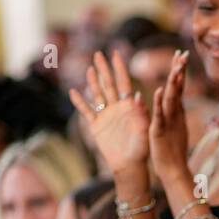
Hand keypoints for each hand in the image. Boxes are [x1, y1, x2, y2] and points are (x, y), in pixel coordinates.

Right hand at [69, 50, 150, 175]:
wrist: (130, 165)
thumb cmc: (142, 149)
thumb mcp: (145, 129)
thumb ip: (142, 113)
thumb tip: (136, 96)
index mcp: (129, 106)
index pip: (124, 83)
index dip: (120, 68)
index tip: (116, 54)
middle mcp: (116, 108)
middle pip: (109, 84)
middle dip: (104, 69)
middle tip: (99, 54)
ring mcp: (106, 116)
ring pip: (97, 94)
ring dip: (93, 82)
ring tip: (90, 68)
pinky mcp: (97, 126)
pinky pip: (86, 111)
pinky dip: (80, 102)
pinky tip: (73, 91)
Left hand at [147, 50, 192, 186]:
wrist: (173, 170)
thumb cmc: (172, 150)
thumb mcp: (173, 126)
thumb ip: (172, 112)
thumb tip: (171, 98)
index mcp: (176, 111)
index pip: (178, 87)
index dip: (180, 71)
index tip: (181, 54)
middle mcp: (174, 114)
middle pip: (177, 88)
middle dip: (180, 70)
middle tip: (183, 53)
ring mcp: (168, 121)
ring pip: (171, 98)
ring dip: (173, 82)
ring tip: (176, 66)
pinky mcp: (159, 131)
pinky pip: (159, 115)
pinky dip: (159, 102)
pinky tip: (159, 90)